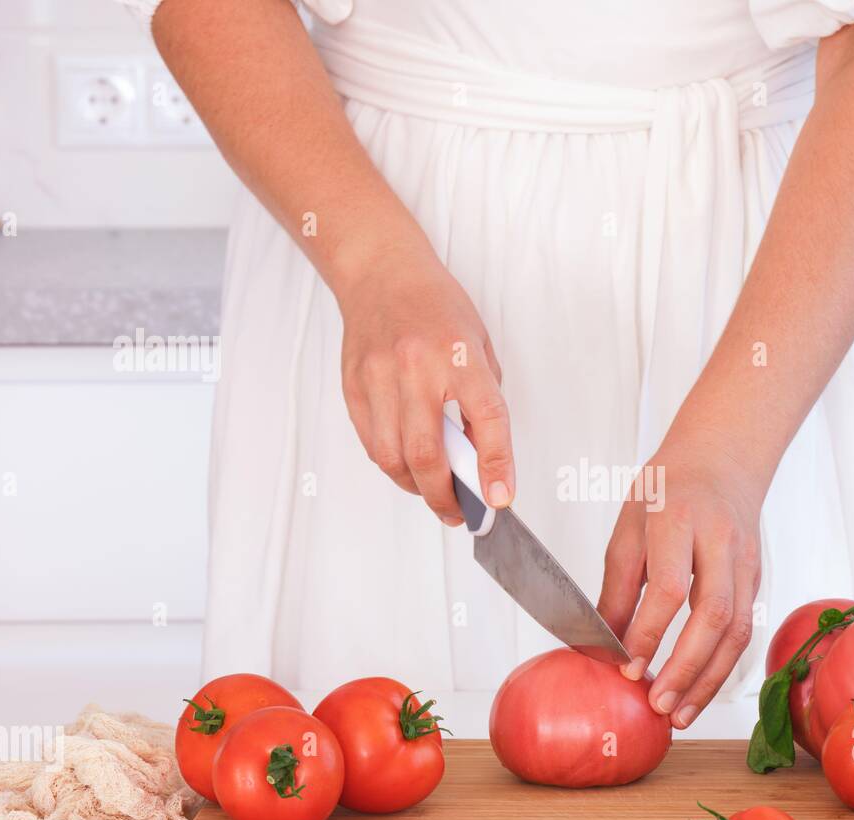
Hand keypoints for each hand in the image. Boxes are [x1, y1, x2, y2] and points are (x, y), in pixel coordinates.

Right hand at [336, 251, 513, 523]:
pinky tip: (407, 466)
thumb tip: (482, 458)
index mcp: (459, 355)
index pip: (486, 420)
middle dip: (445, 496)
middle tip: (459, 513)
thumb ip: (482, 398)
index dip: (495, 466)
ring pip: (393, 457)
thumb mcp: (478, 344)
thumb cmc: (436, 306)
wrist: (381, 271)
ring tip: (433, 493)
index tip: (499, 499)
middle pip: (428, 454)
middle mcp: (416, 368)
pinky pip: (371, 442)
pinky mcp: (353, 385)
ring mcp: (379, 377)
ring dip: (416, 486)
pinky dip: (392, 464)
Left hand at [597, 429, 763, 728]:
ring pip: (737, 631)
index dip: (649, 633)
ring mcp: (747, 562)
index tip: (627, 668)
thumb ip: (618, 587)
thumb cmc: (668, 489)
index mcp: (681, 519)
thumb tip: (603, 647)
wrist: (724, 458)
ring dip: (709, 680)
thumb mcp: (629, 527)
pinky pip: (743, 631)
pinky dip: (720, 667)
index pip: (670, 587)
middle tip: (657, 705)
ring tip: (678, 715)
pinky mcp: (757, 580)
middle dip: (687, 668)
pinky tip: (696, 693)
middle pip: (714, 615)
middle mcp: (722, 541)